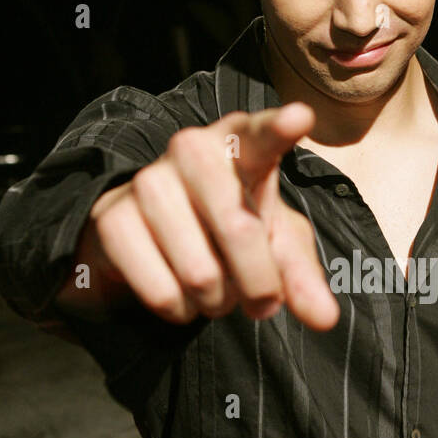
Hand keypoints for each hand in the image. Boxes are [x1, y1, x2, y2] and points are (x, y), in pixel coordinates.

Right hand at [69, 102, 339, 330]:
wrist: (152, 235)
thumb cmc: (229, 225)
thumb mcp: (274, 243)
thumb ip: (302, 276)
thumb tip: (324, 319)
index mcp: (240, 145)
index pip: (261, 135)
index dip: (278, 129)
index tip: (300, 118)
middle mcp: (191, 150)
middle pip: (239, 229)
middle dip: (259, 284)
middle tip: (260, 302)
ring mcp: (147, 181)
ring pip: (201, 273)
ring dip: (216, 302)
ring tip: (214, 289)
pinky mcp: (112, 218)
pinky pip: (162, 292)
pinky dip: (180, 311)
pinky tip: (180, 294)